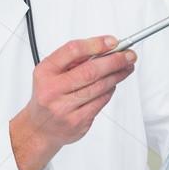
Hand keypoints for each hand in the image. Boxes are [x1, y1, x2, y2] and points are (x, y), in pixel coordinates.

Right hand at [10, 35, 135, 169]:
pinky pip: (100, 102)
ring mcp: (64, 108)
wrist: (39, 128)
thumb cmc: (48, 96)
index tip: (112, 41)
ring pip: (99, 87)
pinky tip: (112, 84)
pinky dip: (109, 91)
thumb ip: (72, 60)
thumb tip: (104, 49)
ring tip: (126, 67)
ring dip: (117, 75)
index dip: (96, 44)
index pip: (73, 51)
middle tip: (128, 55)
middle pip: (90, 71)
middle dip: (114, 61)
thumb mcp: (50, 73)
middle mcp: (52, 89)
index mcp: (45, 72)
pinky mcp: (77, 121)